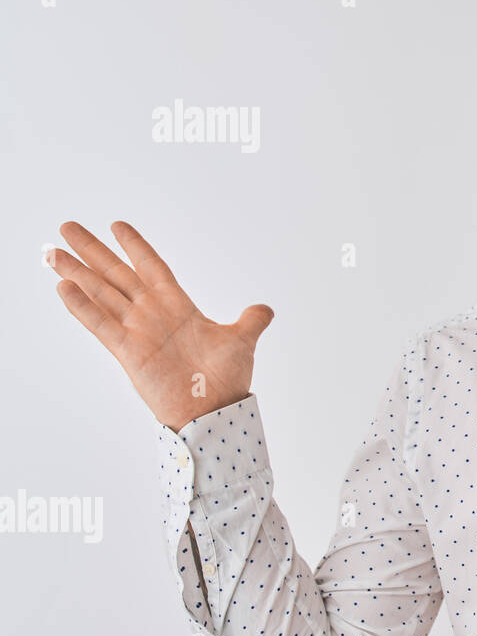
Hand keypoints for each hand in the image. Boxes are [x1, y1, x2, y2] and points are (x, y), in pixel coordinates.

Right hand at [48, 220, 273, 431]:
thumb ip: (251, 321)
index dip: (135, 247)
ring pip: (101, 294)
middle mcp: (153, 314)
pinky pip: (101, 324)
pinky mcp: (128, 351)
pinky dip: (82, 306)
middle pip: (117, 274)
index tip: (116, 226)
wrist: (214, 409)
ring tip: (52, 251)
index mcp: (178, 306)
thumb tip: (264, 310)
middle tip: (68, 227)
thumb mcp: (242, 340)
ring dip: (77, 273)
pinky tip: (64, 287)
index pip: (151, 267)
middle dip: (93, 251)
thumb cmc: (226, 378)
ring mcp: (138, 331)